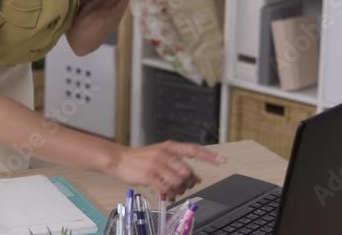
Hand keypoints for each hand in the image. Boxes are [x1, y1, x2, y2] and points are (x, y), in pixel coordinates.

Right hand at [105, 140, 225, 198]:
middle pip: (187, 171)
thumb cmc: (140, 159)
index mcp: (169, 147)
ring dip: (178, 189)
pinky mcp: (149, 176)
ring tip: (173, 191)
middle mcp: (165, 154)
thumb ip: (177, 164)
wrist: (119, 159)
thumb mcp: (160, 155)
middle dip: (188, 182)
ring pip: (178, 181)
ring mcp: (157, 165)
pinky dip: (168, 194)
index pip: (193, 150)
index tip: (222, 161)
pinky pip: (166, 188)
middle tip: (184, 187)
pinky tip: (166, 194)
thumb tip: (195, 177)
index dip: (209, 156)